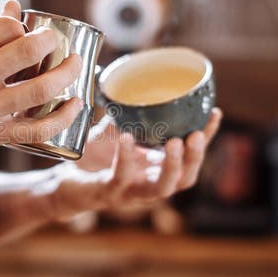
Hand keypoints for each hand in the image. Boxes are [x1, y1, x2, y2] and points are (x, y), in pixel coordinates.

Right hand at [0, 0, 82, 171]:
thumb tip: (13, 8)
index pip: (6, 26)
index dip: (24, 27)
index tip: (28, 34)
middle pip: (27, 50)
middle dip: (52, 42)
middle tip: (58, 43)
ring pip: (39, 89)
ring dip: (67, 74)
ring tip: (76, 66)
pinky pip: (37, 128)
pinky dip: (62, 116)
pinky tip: (75, 104)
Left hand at [51, 108, 222, 220]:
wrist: (63, 182)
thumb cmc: (93, 159)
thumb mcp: (115, 131)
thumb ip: (128, 113)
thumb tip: (135, 82)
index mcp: (157, 169)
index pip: (191, 157)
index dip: (206, 137)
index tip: (214, 112)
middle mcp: (149, 184)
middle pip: (185, 179)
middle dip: (195, 158)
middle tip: (196, 135)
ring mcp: (130, 193)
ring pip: (161, 188)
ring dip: (172, 166)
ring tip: (175, 142)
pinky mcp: (107, 194)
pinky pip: (120, 178)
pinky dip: (125, 158)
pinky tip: (127, 139)